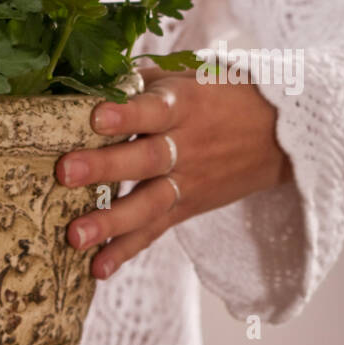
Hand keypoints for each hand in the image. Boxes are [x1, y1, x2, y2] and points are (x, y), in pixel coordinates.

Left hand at [56, 65, 293, 280]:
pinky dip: (126, 250)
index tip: (96, 116)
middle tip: (65, 172)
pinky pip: (155, 231)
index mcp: (183, 105)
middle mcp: (185, 146)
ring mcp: (187, 181)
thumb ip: (138, 80)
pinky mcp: (187, 208)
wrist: (278, 133)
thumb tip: (86, 80)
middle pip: (145, 159)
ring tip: (75, 236)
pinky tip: (96, 269)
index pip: (154, 110)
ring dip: (111, 222)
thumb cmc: (218, 93)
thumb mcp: (184, 75)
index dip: (127, 114)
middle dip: (104, 167)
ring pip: (148, 203)